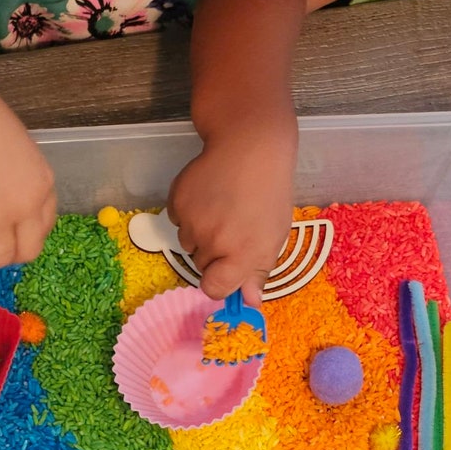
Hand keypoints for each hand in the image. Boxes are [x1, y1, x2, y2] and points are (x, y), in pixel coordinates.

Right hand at [167, 115, 297, 307]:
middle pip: (201, 264)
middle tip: (232, 223)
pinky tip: (207, 194)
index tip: (225, 269)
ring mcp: (193, 223)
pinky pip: (177, 220)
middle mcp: (214, 243)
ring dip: (199, 231)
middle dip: (213, 251)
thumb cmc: (268, 193)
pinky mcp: (177, 203)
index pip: (214, 288)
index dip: (218, 281)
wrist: (250, 146)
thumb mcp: (273, 235)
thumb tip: (249, 303)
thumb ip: (258, 272)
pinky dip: (188, 211)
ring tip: (221, 206)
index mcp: (242, 255)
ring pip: (188, 242)